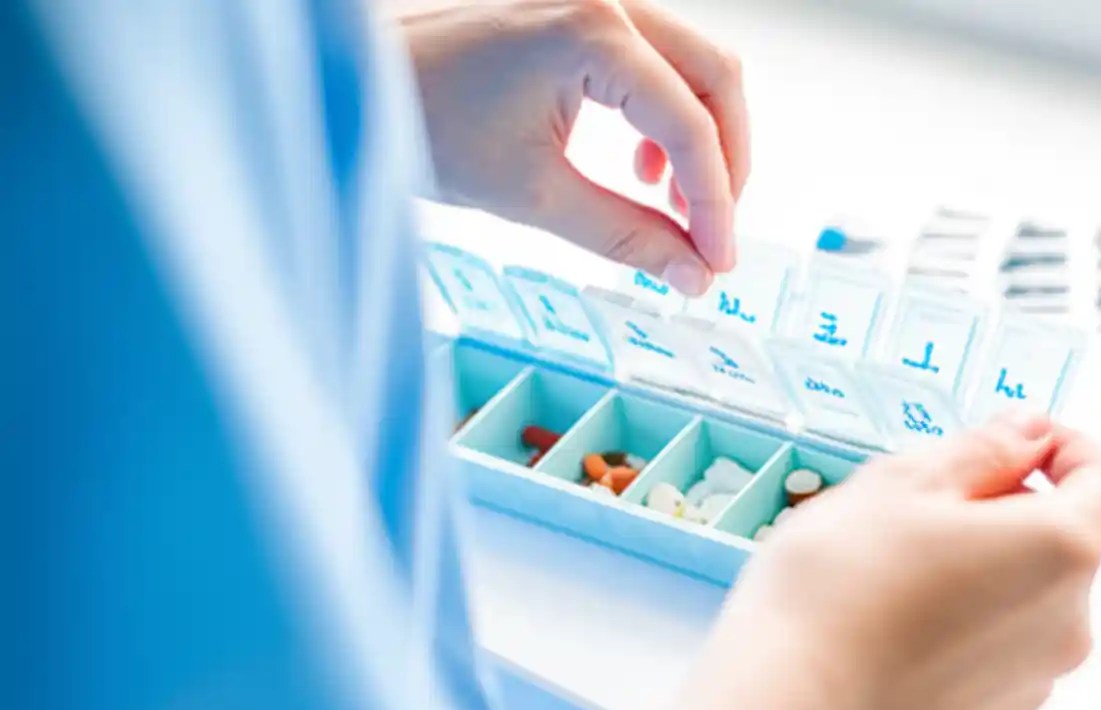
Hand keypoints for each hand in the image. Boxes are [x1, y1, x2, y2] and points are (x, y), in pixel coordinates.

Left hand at [399, 0, 749, 295]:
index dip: (715, 202)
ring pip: (693, 65)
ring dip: (698, 138)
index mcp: (592, 32)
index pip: (689, 124)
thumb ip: (625, 235)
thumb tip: (691, 275)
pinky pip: (657, 59)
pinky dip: (666, 115)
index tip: (718, 261)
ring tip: (671, 203)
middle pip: (714, 77)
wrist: (358, 83)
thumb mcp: (532, 195)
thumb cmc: (424, 124)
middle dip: (724, 162)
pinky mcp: (581, 11)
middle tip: (711, 235)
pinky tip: (639, 166)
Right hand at [678, 414, 1100, 709]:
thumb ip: (981, 450)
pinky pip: (996, 641)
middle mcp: (1065, 622)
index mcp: (1057, 550)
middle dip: (1006, 506)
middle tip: (924, 498)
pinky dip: (961, 614)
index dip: (1066, 445)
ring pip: (1025, 591)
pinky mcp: (994, 709)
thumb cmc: (836, 597)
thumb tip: (1023, 432)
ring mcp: (1032, 676)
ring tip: (893, 560)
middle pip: (1062, 538)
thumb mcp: (900, 483)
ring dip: (980, 561)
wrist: (789, 701)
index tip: (1022, 438)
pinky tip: (892, 609)